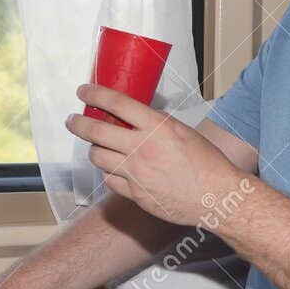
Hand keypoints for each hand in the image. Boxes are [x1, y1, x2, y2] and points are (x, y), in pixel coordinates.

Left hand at [66, 83, 247, 225]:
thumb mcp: (182, 131)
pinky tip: (117, 170)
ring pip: (98, 157)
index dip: (94, 94)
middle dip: (77, 123)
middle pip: (95, 132)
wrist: (216, 197)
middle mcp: (141, 148)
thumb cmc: (207, 163)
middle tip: (72, 120)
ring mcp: (136, 173)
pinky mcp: (135, 194)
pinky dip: (111, 173)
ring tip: (99, 146)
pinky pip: (110, 180)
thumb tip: (134, 117)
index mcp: (156, 127)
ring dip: (95, 149)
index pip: (116, 103)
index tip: (84, 91)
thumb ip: (155, 124)